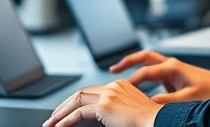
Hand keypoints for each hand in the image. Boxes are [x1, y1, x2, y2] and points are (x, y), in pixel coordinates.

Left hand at [44, 80, 160, 126]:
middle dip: (64, 106)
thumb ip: (115, 112)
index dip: (76, 102)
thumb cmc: (148, 122)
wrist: (158, 122)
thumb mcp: (130, 113)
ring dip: (61, 113)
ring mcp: (109, 94)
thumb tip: (101, 118)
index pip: (91, 91)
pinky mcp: (105, 105)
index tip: (66, 111)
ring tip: (51, 123)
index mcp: (120, 86)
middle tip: (53, 117)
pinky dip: (66, 120)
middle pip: (81, 93)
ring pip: (76, 100)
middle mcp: (113, 86)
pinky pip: (79, 113)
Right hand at [111, 50, 209, 103]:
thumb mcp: (189, 99)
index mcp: (172, 67)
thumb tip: (150, 103)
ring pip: (148, 62)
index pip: (145, 73)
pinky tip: (138, 87)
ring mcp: (172, 68)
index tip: (120, 91)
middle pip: (144, 57)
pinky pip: (154, 72)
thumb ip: (168, 101)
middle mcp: (170, 64)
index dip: (132, 82)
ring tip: (119, 74)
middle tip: (112, 70)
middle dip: (127, 62)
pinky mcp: (174, 75)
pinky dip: (143, 76)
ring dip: (134, 66)